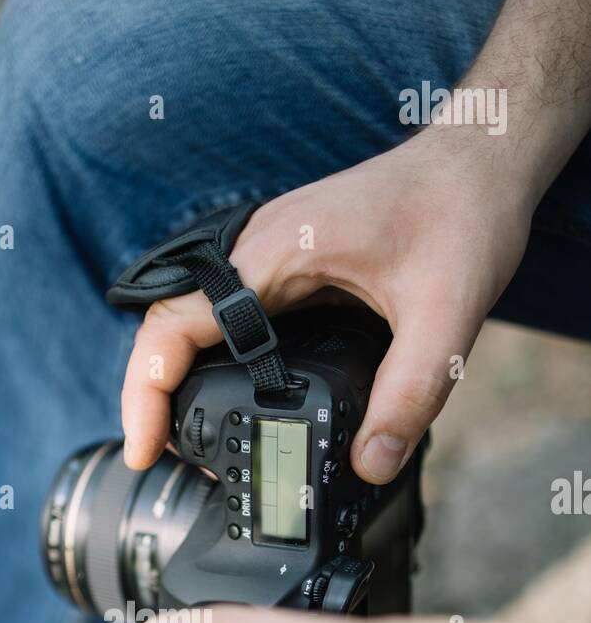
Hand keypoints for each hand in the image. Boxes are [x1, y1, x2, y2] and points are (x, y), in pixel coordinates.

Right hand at [122, 128, 533, 482]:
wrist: (482, 157)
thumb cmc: (464, 212)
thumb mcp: (447, 314)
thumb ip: (411, 394)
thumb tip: (371, 465)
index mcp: (274, 255)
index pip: (173, 326)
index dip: (145, 393)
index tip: (141, 451)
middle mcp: (256, 253)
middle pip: (168, 330)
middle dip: (151, 397)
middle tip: (159, 461)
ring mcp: (268, 258)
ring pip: (193, 323)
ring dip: (177, 380)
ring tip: (184, 444)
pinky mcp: (287, 267)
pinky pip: (228, 318)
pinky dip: (213, 362)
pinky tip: (232, 402)